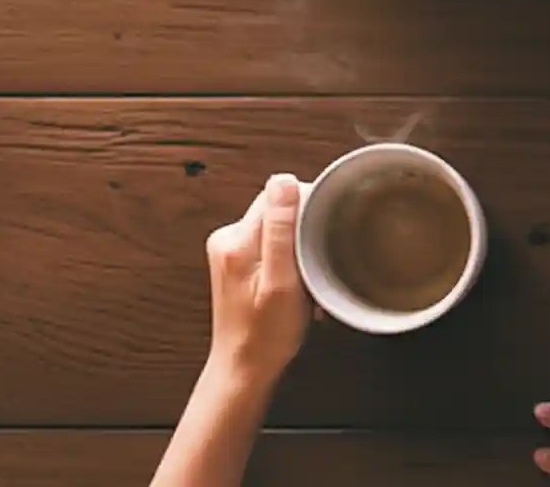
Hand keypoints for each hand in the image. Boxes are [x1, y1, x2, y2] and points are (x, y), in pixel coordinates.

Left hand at [205, 174, 311, 384]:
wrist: (245, 368)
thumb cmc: (266, 335)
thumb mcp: (282, 283)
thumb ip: (281, 230)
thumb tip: (282, 181)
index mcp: (235, 240)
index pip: (276, 195)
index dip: (306, 209)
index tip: (321, 236)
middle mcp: (227, 239)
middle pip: (277, 210)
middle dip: (303, 232)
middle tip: (314, 266)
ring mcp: (230, 251)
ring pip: (277, 228)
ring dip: (298, 248)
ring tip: (305, 279)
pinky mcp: (237, 262)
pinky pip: (272, 244)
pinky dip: (289, 259)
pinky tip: (296, 283)